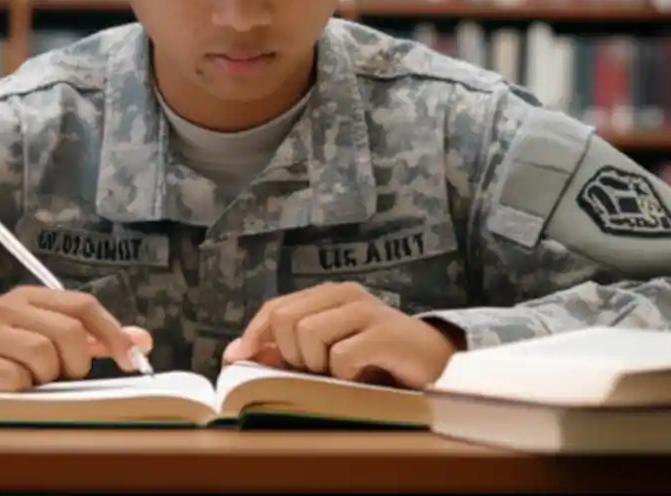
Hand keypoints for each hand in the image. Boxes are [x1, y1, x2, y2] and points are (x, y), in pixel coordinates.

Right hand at [0, 286, 152, 406]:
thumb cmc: (4, 353)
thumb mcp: (44, 335)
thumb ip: (92, 338)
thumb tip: (142, 340)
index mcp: (29, 297)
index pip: (82, 305)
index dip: (112, 332)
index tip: (130, 360)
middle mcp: (7, 308)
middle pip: (68, 332)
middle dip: (76, 362)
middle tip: (64, 374)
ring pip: (43, 356)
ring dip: (46, 378)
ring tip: (31, 380)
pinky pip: (17, 381)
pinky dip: (22, 391)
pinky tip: (9, 389)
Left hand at [221, 282, 460, 388]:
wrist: (436, 367)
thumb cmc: (375, 362)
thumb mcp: (325, 355)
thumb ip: (284, 351)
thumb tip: (234, 352)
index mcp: (328, 296)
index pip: (276, 307)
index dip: (254, 334)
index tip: (238, 359)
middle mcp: (346, 295)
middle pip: (286, 319)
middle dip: (292, 354)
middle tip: (319, 370)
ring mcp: (368, 311)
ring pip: (309, 335)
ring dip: (320, 366)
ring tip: (345, 372)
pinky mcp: (387, 334)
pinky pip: (341, 357)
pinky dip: (346, 376)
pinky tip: (366, 376)